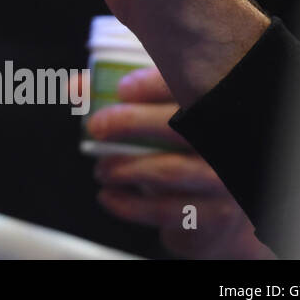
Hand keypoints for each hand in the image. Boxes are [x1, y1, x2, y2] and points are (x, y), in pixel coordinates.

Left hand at [90, 67, 274, 258]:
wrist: (213, 206)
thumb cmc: (178, 149)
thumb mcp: (155, 116)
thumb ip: (118, 97)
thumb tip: (76, 87)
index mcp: (212, 107)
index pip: (190, 86)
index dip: (155, 84)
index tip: (123, 89)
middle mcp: (221, 142)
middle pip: (178, 126)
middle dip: (132, 123)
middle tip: (97, 126)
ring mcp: (223, 179)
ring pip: (170, 170)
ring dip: (125, 168)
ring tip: (101, 169)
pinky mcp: (216, 215)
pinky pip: (168, 209)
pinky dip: (130, 205)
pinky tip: (109, 196)